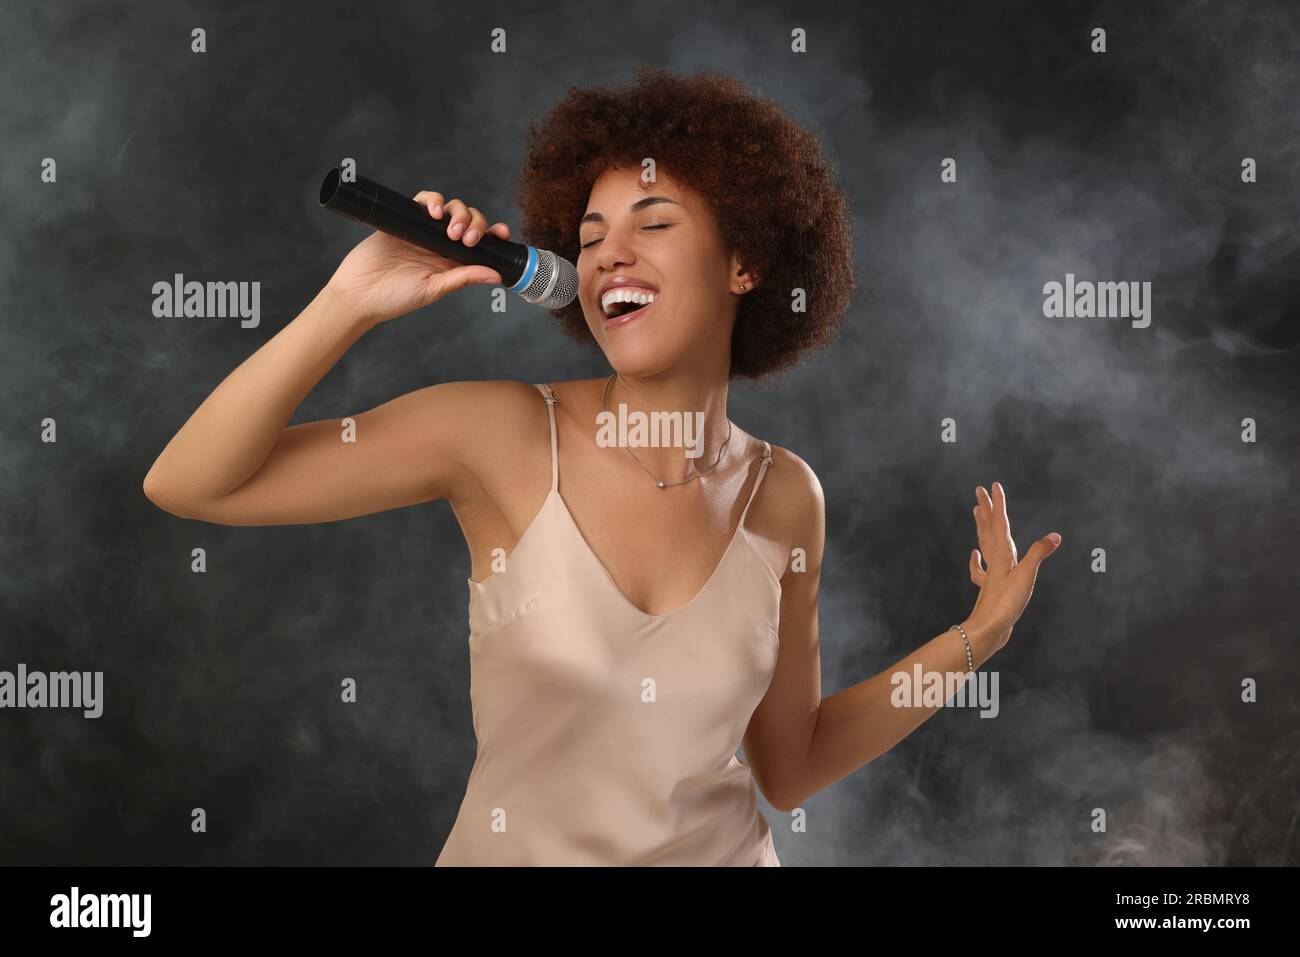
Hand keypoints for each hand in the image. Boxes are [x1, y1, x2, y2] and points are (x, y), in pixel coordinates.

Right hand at [325, 191, 511, 325]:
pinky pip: (424, 201)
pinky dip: (433, 199)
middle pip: (469, 221)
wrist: (358, 293)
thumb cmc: (395, 298)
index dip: (493, 234)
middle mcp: (441, 244)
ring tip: (451, 229)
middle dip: (475, 223)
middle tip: (466, 239)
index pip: (480, 243)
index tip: (501, 233)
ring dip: (458, 212)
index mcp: (452, 262)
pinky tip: (435, 211)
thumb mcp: (433, 290)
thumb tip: (496, 275)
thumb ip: (462, 278)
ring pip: (450, 208)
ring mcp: (423, 230)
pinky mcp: (405, 219)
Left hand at [965, 481, 1060, 650]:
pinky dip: (977, 559)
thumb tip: (1055, 535)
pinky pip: (981, 569)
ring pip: (984, 544)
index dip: (998, 504)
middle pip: (988, 529)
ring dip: (981, 526)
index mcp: (1002, 555)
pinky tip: (975, 556)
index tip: (994, 485)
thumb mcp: (1026, 577)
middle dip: (986, 509)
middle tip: (979, 490)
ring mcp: (990, 574)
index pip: (1000, 524)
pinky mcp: (990, 588)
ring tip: (976, 512)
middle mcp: (993, 561)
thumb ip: (1039, 555)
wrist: (987, 630)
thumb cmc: (1005, 604)